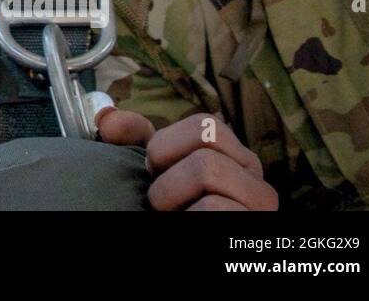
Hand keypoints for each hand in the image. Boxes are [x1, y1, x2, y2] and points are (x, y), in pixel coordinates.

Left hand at [96, 108, 278, 210]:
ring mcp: (260, 206)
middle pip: (208, 134)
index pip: (205, 123)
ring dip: (171, 193)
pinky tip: (190, 227)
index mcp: (235, 161)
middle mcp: (255, 179)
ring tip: (174, 215)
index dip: (164, 146)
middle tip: (162, 200)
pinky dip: (188, 217)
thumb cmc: (169, 213)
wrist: (177, 249)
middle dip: (168, 165)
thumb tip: (108, 118)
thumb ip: (132, 141)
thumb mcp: (151, 173)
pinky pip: (213, 207)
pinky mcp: (252, 228)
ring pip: (208, 167)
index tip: (154, 174)